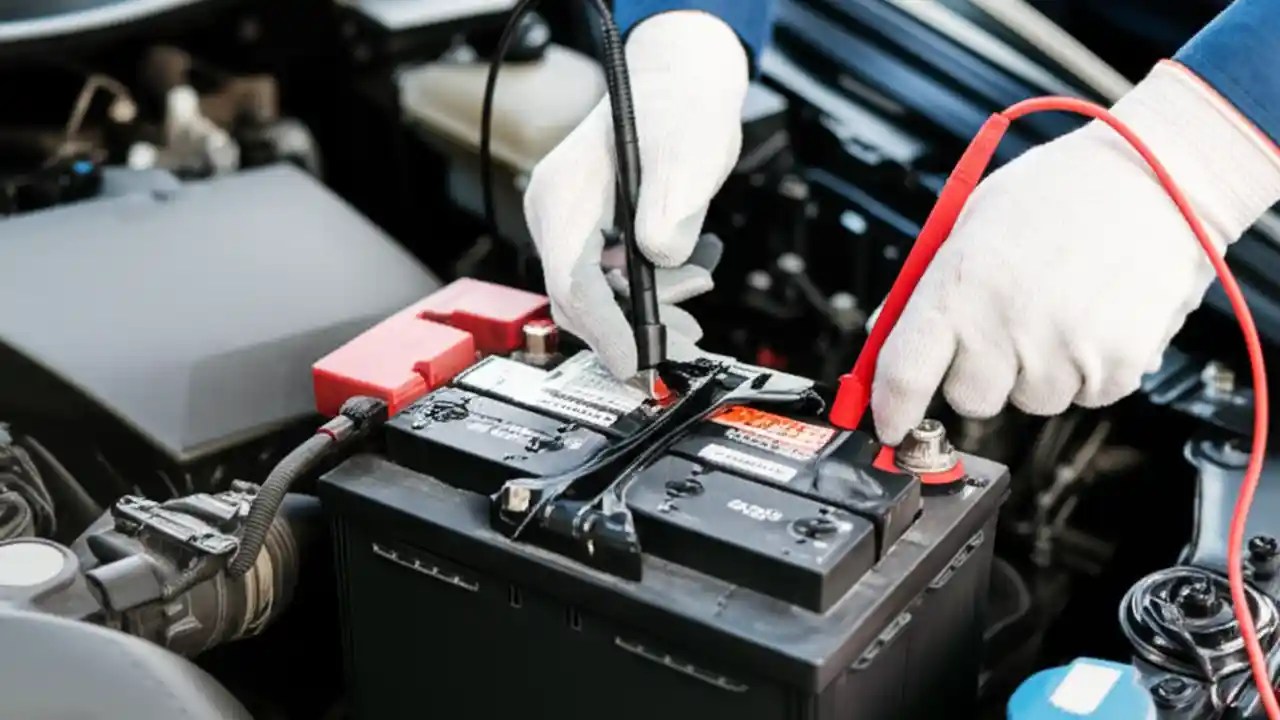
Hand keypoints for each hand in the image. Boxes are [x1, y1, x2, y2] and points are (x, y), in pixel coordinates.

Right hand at [523, 11, 747, 377]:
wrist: (679, 85)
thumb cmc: (679, 110)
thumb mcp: (686, 160)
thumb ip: (672, 213)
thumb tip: (661, 258)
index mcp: (565, 196)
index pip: (573, 283)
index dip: (606, 331)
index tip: (637, 362)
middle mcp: (555, 212)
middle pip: (576, 298)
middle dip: (627, 329)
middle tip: (678, 347)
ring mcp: (568, 222)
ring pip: (592, 295)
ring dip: (641, 313)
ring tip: (691, 313)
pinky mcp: (587, 230)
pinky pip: (603, 279)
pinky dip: (641, 295)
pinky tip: (680, 291)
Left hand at [872, 62, 1279, 444]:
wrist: (1159, 176)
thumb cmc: (1060, 190)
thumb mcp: (972, 221)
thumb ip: (926, 287)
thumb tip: (887, 334)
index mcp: (958, 286)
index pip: (904, 375)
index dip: (890, 409)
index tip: (890, 424)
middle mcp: (1005, 325)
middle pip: (970, 401)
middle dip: (981, 376)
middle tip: (1008, 328)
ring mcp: (1062, 351)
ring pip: (1032, 400)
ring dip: (1041, 371)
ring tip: (1063, 307)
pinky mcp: (1117, 366)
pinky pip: (1088, 395)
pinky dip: (1091, 369)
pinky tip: (1097, 317)